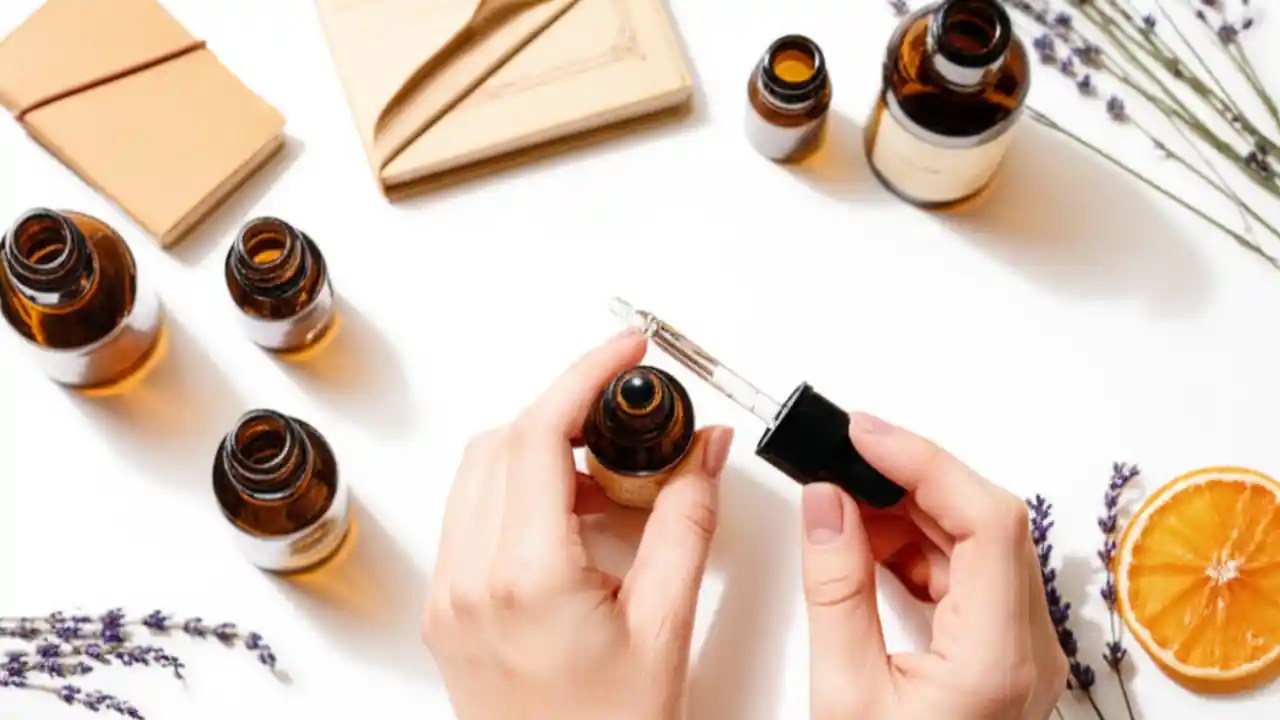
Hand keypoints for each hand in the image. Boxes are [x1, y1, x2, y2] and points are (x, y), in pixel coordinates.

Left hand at [422, 330, 735, 719]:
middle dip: (563, 408)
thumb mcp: (666, 626)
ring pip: (478, 474)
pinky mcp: (447, 612)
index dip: (584, 376)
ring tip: (604, 474)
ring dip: (536, 449)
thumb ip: (686, 523)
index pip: (537, 436)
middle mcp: (469, 582)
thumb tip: (703, 450)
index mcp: (525, 580)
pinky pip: (471, 517)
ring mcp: (450, 598)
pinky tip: (568, 517)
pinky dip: (516, 492)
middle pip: (501, 442)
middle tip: (625, 414)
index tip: (625, 351)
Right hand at [802, 413, 1067, 719]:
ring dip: (909, 514)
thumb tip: (824, 503)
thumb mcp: (846, 694)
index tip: (864, 432)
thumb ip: (834, 588)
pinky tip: (867, 544)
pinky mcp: (1000, 654)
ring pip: (976, 545)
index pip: (985, 520)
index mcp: (1000, 658)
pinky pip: (965, 576)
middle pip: (987, 523)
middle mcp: (1028, 649)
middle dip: (911, 480)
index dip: (924, 461)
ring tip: (843, 502)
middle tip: (844, 455)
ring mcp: (1020, 651)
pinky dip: (916, 550)